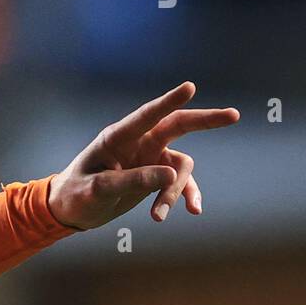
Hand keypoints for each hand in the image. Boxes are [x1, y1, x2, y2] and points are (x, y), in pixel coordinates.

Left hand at [47, 82, 239, 230]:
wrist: (71, 209)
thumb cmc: (77, 193)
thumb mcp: (99, 190)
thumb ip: (133, 180)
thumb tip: (172, 176)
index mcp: (116, 138)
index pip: (146, 116)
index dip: (168, 102)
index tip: (190, 87)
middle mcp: (136, 143)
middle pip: (176, 126)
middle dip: (205, 121)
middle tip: (234, 116)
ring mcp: (148, 158)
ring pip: (179, 167)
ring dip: (175, 191)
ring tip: (157, 216)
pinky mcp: (155, 175)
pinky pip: (179, 183)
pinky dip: (185, 196)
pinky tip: (193, 211)